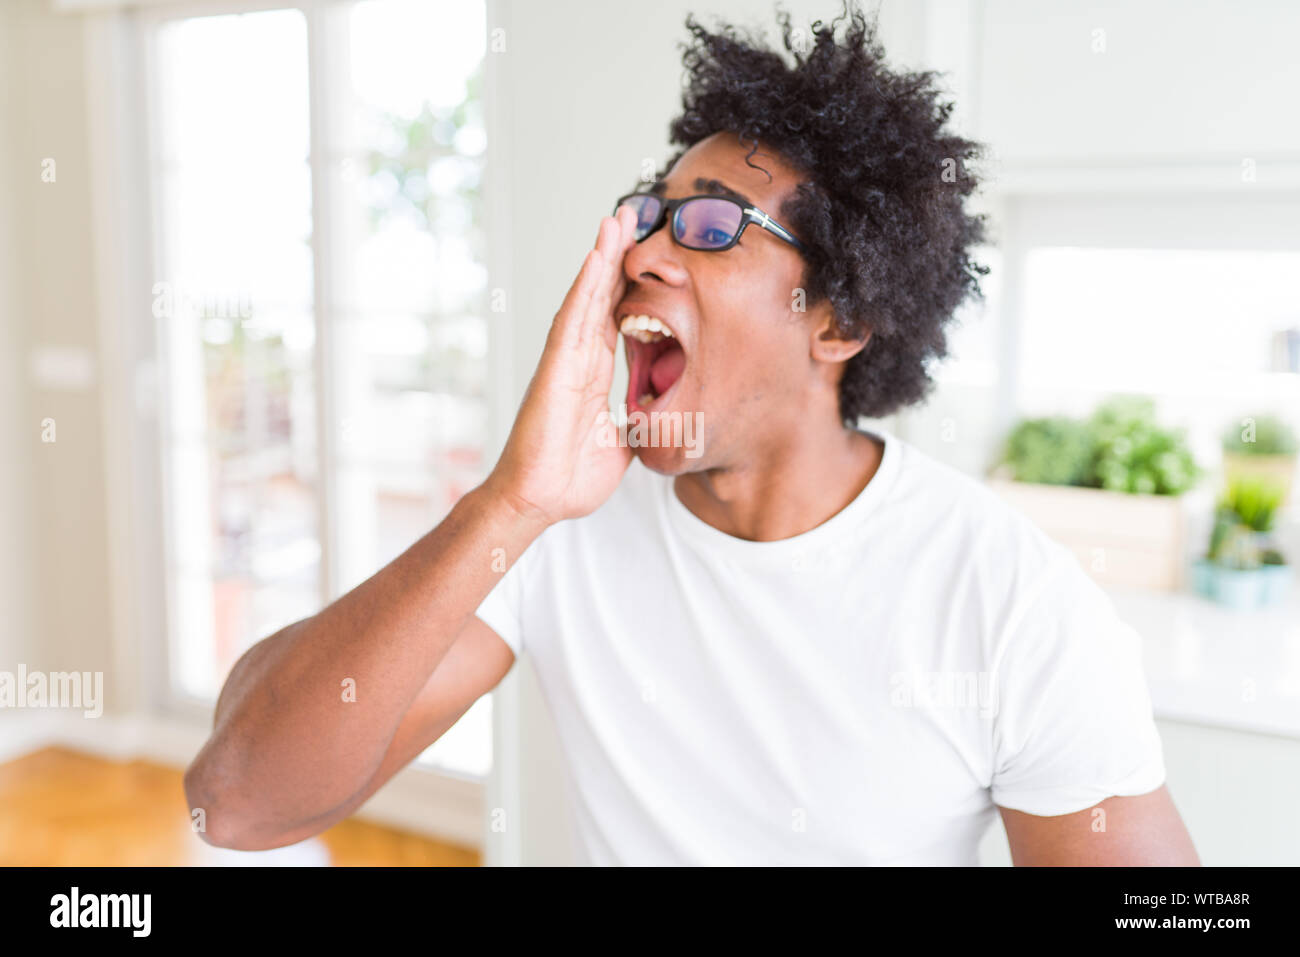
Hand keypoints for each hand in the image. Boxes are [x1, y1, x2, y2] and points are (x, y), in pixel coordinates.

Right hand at [485, 205, 637, 526]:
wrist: (539, 500)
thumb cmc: (569, 478)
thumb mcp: (621, 446)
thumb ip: (637, 425)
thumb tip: (659, 422)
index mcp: (594, 373)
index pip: (615, 316)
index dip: (628, 284)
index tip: (646, 254)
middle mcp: (578, 358)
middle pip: (599, 295)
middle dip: (615, 256)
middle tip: (633, 215)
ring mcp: (564, 359)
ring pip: (585, 296)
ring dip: (601, 257)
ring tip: (616, 219)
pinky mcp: (554, 368)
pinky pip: (572, 319)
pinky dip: (584, 286)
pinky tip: (596, 257)